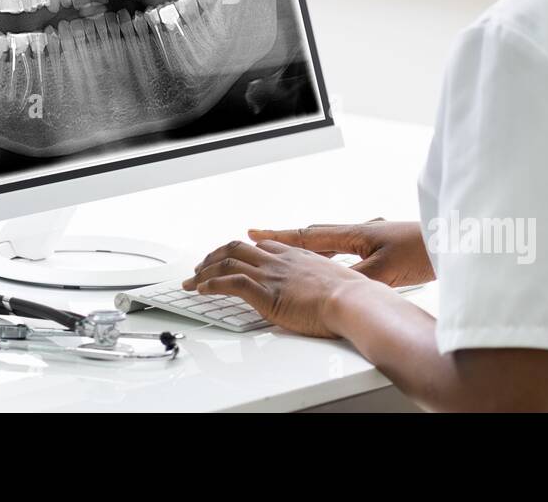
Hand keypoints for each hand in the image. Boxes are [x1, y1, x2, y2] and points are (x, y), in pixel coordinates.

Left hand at [181, 238, 370, 337]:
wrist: (354, 302)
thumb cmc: (354, 298)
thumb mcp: (340, 283)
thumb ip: (327, 285)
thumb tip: (333, 297)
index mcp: (297, 256)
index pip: (262, 246)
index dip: (242, 250)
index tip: (232, 255)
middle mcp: (280, 261)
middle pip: (237, 248)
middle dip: (214, 256)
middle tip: (201, 266)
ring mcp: (271, 275)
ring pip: (226, 262)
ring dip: (204, 271)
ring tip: (192, 281)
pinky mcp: (265, 294)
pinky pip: (229, 283)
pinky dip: (211, 284)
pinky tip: (202, 290)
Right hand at [247, 218, 434, 287]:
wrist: (453, 239)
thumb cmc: (422, 250)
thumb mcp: (385, 269)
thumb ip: (356, 279)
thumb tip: (330, 287)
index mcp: (353, 234)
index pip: (307, 234)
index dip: (278, 235)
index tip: (252, 232)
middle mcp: (357, 232)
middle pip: (313, 234)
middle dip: (284, 237)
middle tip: (258, 239)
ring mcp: (369, 237)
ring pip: (328, 241)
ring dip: (305, 245)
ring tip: (285, 251)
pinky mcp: (381, 246)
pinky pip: (344, 249)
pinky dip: (328, 254)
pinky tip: (331, 264)